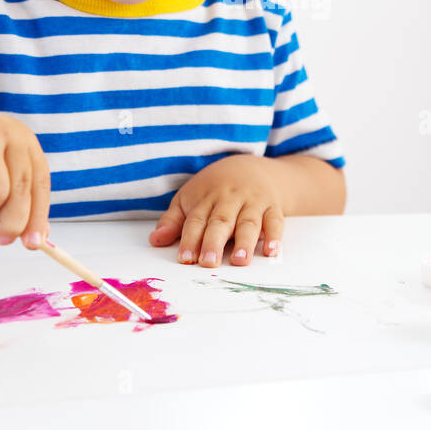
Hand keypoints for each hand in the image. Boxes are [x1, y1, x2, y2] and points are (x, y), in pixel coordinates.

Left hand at [149, 154, 283, 266]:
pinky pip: (275, 221)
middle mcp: (229, 199)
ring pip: (248, 222)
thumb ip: (173, 221)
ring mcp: (252, 202)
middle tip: (209, 262)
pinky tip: (272, 251)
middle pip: (221, 221)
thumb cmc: (214, 188)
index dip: (190, 239)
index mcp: (205, 197)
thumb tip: (155, 240)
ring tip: (240, 260)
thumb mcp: (190, 198)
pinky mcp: (272, 207)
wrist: (251, 166)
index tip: (185, 259)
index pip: (196, 220)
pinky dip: (275, 236)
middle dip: (214, 242)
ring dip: (245, 241)